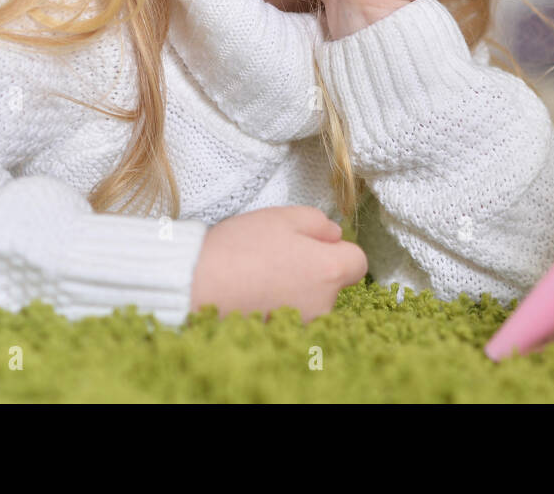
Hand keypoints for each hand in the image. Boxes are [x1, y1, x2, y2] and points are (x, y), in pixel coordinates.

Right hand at [188, 206, 367, 323]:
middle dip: (313, 269)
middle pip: (332, 283)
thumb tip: (335, 235)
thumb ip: (319, 222)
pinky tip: (253, 292)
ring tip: (260, 274)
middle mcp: (322, 304)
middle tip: (279, 254)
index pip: (357, 262)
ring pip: (310, 301)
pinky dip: (277, 305)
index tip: (313, 243)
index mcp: (329, 271)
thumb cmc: (241, 246)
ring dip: (295, 289)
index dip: (338, 248)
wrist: (196, 284)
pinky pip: (289, 316)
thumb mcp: (284, 217)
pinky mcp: (279, 337)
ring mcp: (300, 324)